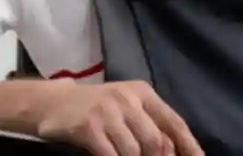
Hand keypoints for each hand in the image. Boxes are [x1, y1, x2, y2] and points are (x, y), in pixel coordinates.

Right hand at [33, 80, 202, 155]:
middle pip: (156, 141)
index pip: (173, 122)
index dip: (189, 146)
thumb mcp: (126, 107)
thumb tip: (176, 151)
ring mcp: (107, 112)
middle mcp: (126, 98)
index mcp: (142, 93)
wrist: (53, 103)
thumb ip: (150, 124)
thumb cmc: (97, 108)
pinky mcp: (89, 127)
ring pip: (134, 152)